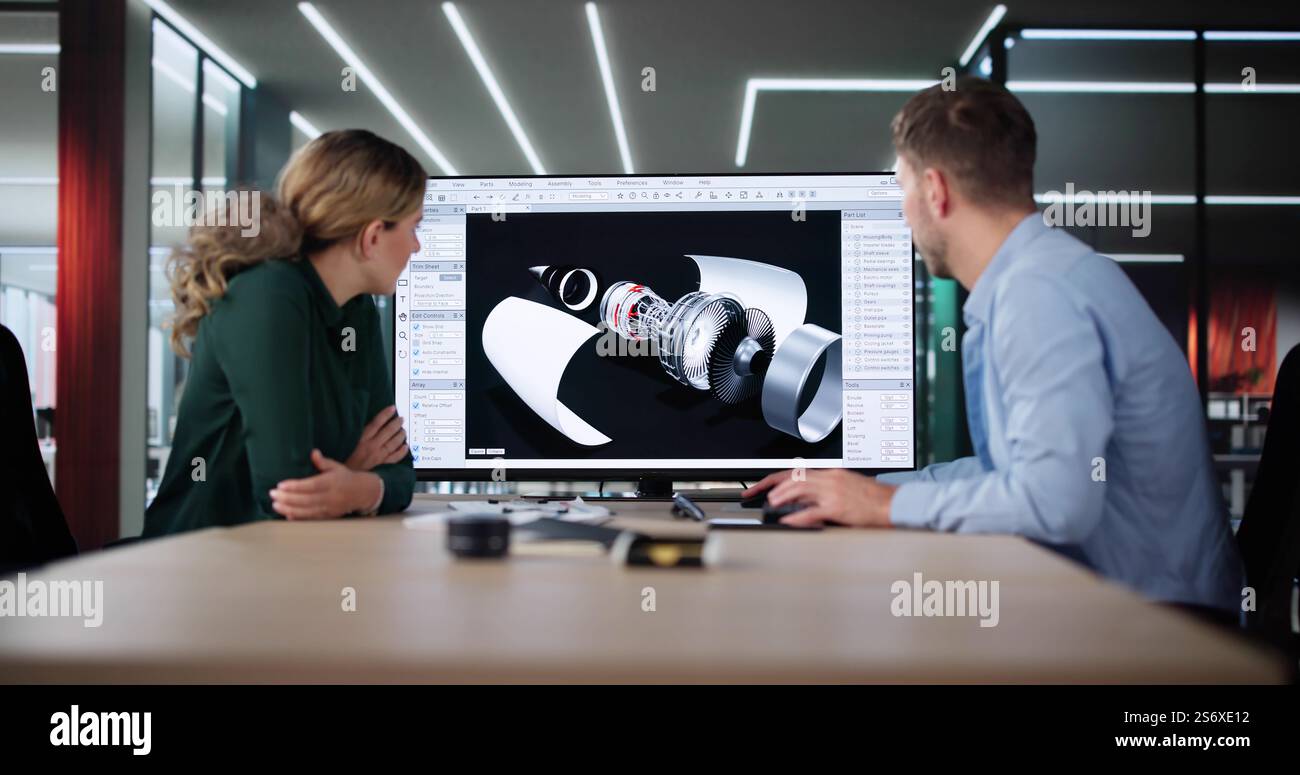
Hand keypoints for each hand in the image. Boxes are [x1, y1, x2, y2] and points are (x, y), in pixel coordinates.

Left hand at [271, 449, 381, 519]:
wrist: (362, 493)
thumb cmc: (345, 477)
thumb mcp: (336, 467)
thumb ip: (323, 462)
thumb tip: (313, 452)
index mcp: (332, 482)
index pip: (311, 485)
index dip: (295, 486)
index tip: (280, 485)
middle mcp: (330, 497)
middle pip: (306, 500)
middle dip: (287, 498)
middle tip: (272, 494)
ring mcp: (329, 508)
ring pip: (307, 511)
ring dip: (289, 509)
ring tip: (275, 505)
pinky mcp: (328, 516)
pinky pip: (311, 519)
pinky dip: (298, 518)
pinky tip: (287, 515)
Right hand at [345, 405, 407, 470]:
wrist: (343, 481)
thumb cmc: (341, 463)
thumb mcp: (344, 446)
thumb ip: (353, 437)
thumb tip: (363, 427)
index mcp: (361, 439)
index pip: (376, 423)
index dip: (385, 414)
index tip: (392, 408)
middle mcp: (372, 446)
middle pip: (388, 431)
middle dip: (396, 423)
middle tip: (401, 418)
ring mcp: (378, 456)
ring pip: (393, 443)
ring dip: (400, 435)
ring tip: (403, 430)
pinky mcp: (382, 466)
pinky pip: (395, 457)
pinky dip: (402, 452)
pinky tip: (405, 447)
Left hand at [742, 469, 896, 527]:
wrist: (892, 503)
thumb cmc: (872, 499)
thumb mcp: (845, 487)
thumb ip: (823, 491)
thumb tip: (801, 499)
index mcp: (829, 474)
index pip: (794, 472)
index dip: (773, 480)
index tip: (758, 487)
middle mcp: (828, 479)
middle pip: (792, 478)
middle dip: (770, 486)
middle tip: (757, 495)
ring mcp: (832, 492)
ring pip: (798, 489)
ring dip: (780, 496)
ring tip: (770, 504)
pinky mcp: (837, 508)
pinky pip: (811, 511)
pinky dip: (796, 516)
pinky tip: (787, 520)